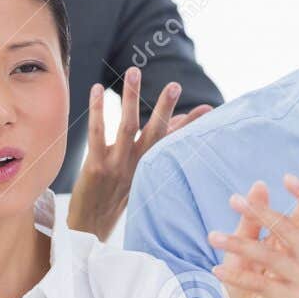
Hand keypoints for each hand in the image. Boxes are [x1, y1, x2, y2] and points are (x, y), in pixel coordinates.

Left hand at [67, 67, 212, 238]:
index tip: (208, 110)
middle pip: (156, 132)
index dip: (190, 125)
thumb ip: (152, 151)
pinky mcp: (96, 166)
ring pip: (127, 126)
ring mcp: (117, 165)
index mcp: (149, 166)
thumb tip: (170, 129)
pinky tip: (96, 90)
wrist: (90, 226)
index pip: (173, 142)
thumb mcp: (138, 174)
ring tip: (134, 71)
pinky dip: (98, 110)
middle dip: (165, 107)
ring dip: (131, 97)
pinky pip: (97, 133)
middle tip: (175, 85)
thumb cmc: (113, 196)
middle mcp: (137, 164)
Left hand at [207, 176, 298, 297]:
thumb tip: (259, 184)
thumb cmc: (249, 287)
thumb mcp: (245, 250)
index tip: (285, 177)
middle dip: (264, 214)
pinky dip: (238, 276)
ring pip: (274, 257)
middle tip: (234, 200)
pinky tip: (216, 269)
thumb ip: (251, 221)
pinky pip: (263, 285)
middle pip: (293, 232)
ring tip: (212, 237)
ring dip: (240, 244)